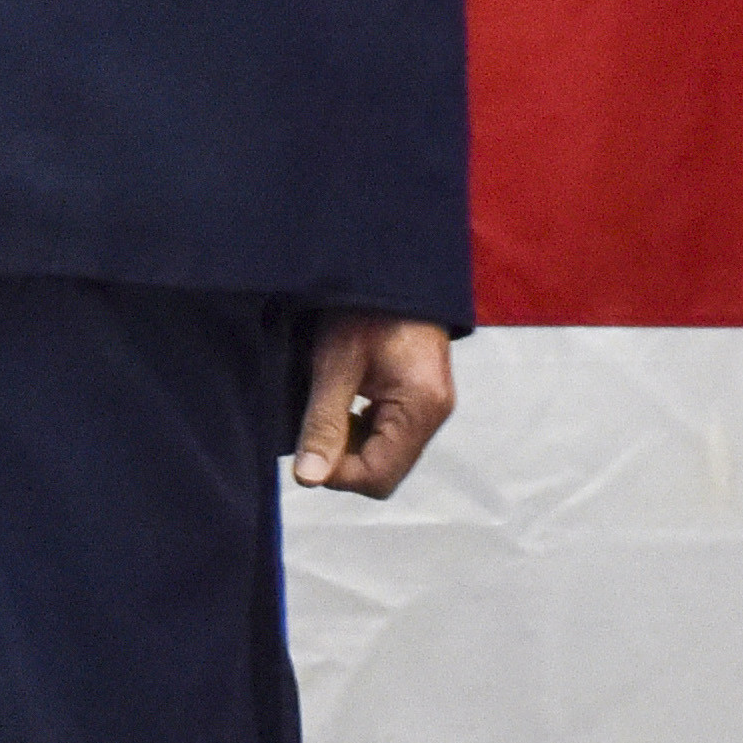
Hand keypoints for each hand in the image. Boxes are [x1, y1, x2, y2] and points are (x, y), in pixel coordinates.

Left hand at [292, 311, 457, 495]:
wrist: (392, 265)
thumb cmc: (366, 306)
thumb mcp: (335, 363)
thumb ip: (323, 423)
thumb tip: (308, 478)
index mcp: (421, 407)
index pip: (377, 477)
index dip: (337, 473)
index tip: (308, 448)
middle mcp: (435, 413)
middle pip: (384, 472)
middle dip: (344, 458)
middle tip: (317, 422)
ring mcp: (432, 406)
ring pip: (386, 455)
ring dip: (351, 443)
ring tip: (331, 404)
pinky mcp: (422, 397)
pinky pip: (391, 433)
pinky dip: (362, 428)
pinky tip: (346, 400)